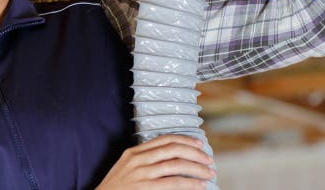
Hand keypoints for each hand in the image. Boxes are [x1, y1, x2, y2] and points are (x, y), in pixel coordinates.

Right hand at [96, 134, 214, 189]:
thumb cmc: (116, 189)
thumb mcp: (126, 169)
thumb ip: (143, 161)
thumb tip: (169, 159)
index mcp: (133, 153)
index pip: (164, 139)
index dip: (185, 140)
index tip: (199, 144)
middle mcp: (137, 160)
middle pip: (173, 150)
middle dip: (195, 153)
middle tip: (209, 160)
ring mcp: (141, 174)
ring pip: (176, 165)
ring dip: (196, 168)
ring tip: (209, 173)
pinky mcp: (145, 188)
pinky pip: (173, 183)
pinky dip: (189, 183)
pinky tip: (199, 185)